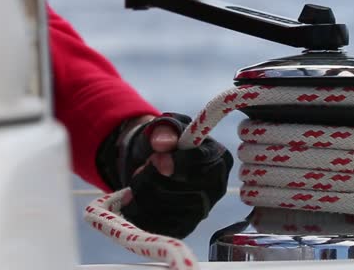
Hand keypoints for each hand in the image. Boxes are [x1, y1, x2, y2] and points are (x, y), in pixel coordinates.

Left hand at [111, 113, 232, 238]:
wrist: (160, 163)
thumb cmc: (169, 141)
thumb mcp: (167, 126)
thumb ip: (165, 129)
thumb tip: (161, 144)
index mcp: (220, 158)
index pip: (201, 162)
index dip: (176, 161)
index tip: (155, 157)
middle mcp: (217, 188)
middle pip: (182, 189)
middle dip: (153, 177)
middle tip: (144, 166)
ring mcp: (202, 211)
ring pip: (166, 206)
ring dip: (142, 190)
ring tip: (139, 178)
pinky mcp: (184, 227)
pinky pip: (156, 223)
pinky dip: (137, 209)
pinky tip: (133, 196)